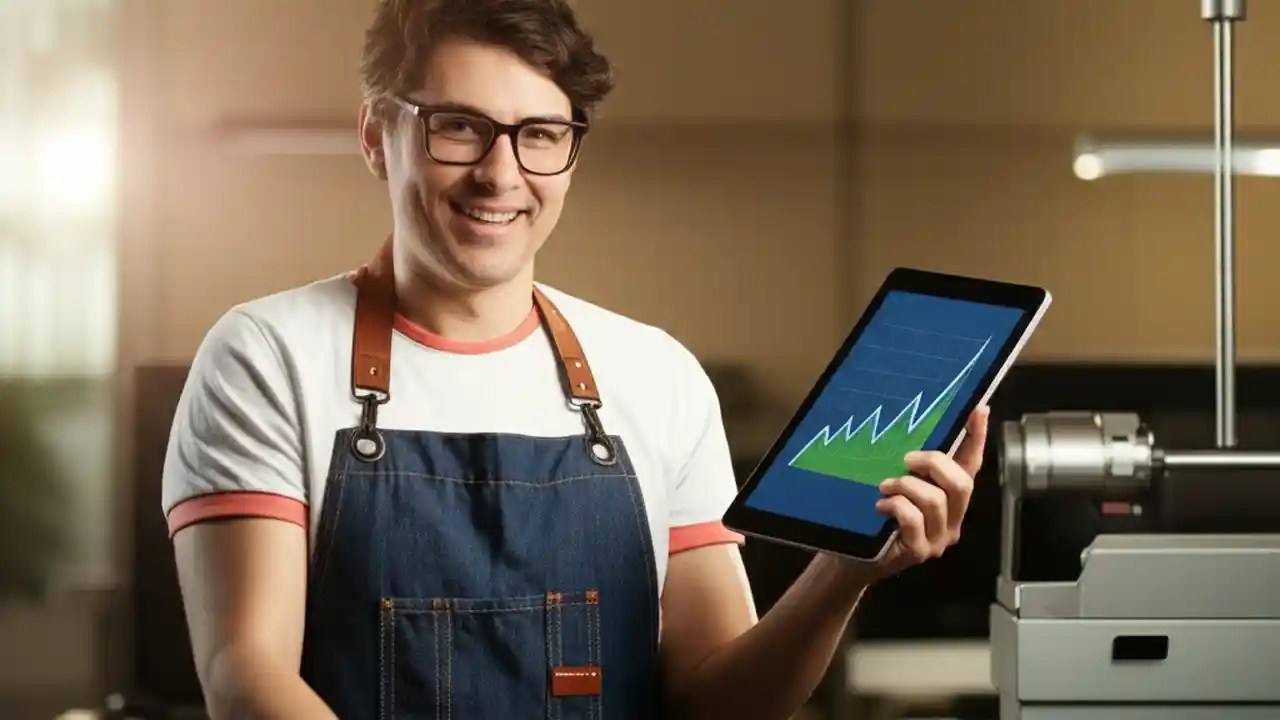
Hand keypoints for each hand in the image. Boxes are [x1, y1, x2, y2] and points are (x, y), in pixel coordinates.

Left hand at [861, 405, 988, 581]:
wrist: (853, 559)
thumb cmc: (875, 517)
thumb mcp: (897, 486)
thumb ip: (912, 468)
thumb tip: (912, 433)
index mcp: (951, 500)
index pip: (971, 466)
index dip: (977, 438)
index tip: (979, 409)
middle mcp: (952, 520)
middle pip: (961, 484)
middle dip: (933, 464)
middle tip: (906, 459)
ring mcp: (938, 539)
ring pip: (935, 500)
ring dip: (906, 485)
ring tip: (885, 486)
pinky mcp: (919, 551)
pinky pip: (913, 519)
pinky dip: (895, 506)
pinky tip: (880, 506)